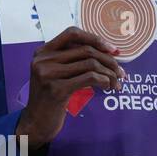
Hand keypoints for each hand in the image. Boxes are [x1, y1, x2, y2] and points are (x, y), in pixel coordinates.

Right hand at [16, 26, 124, 148]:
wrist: (36, 122)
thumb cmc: (50, 98)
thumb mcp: (55, 74)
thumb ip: (71, 60)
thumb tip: (107, 51)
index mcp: (42, 52)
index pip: (72, 33)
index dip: (94, 38)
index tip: (112, 49)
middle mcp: (43, 60)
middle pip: (85, 50)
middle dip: (109, 60)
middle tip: (120, 72)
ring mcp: (48, 74)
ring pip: (90, 63)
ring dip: (109, 73)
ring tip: (116, 82)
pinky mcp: (56, 89)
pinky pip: (89, 78)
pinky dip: (104, 81)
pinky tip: (107, 87)